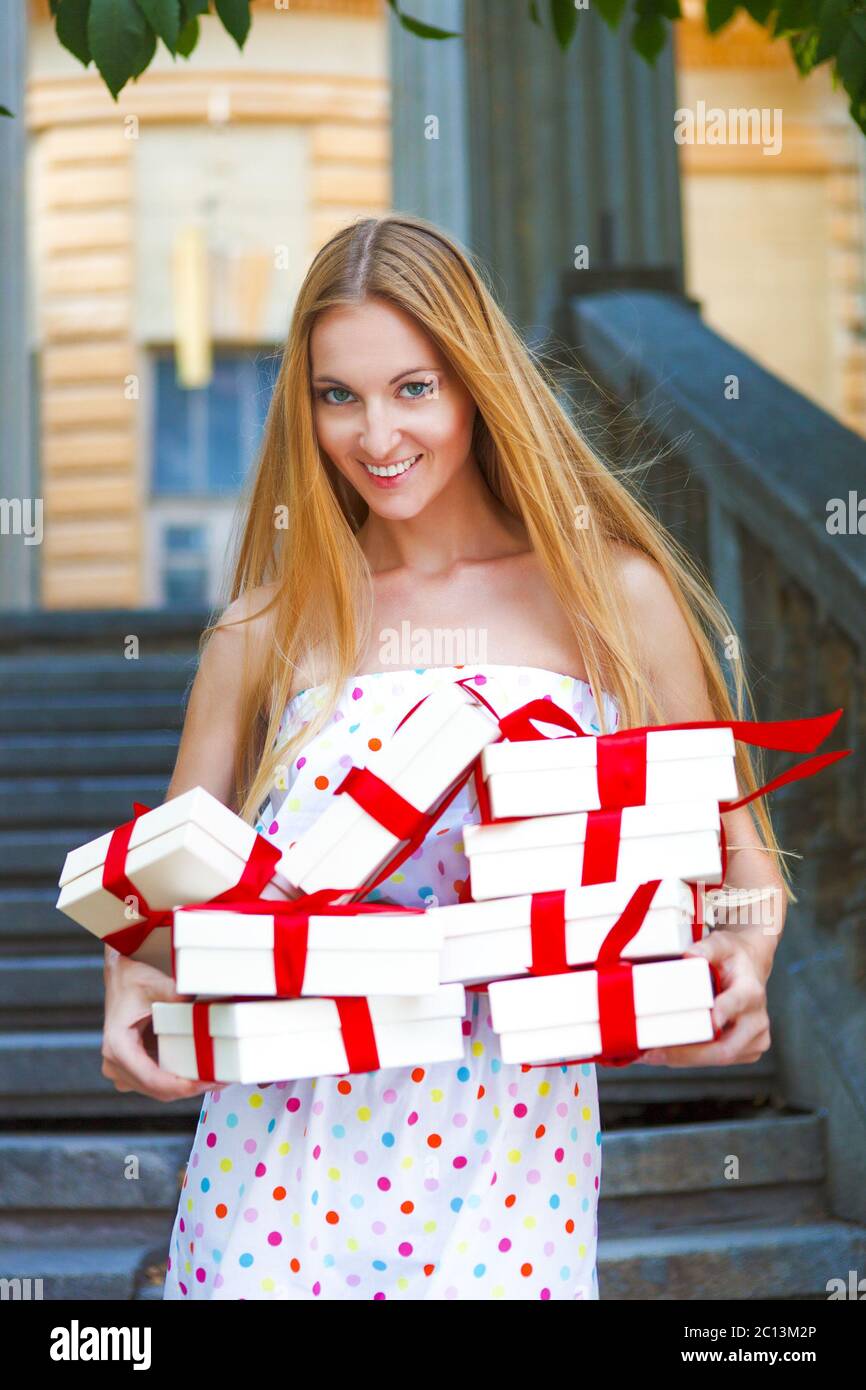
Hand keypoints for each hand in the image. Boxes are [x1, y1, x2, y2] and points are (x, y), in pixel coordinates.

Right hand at [102, 948, 227, 1100]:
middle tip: (219, 1080)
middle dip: (190, 1088)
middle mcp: (115, 1064)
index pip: (152, 1079)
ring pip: (158, 1090)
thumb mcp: (155, 984)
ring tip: (214, 1078)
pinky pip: (157, 1083)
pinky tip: (199, 1073)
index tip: (205, 1083)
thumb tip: (200, 1007)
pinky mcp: (131, 1069)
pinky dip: (178, 1081)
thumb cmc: (133, 981)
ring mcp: (121, 1070)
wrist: (120, 979)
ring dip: (185, 1087)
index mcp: (117, 1047)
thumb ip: (175, 995)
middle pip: (157, 1090)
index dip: (181, 1086)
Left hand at [635, 929, 771, 1068]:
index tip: (707, 1022)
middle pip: (725, 1047)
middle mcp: (757, 1020)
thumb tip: (690, 956)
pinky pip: (716, 1059)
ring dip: (684, 1059)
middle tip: (655, 1052)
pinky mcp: (746, 1050)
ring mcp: (754, 1039)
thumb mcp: (722, 943)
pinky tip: (666, 1054)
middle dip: (688, 1053)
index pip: (737, 1005)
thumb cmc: (733, 957)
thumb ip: (707, 948)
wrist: (750, 967)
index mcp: (751, 992)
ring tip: (652, 1054)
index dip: (722, 1014)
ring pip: (718, 1058)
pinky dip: (690, 1059)